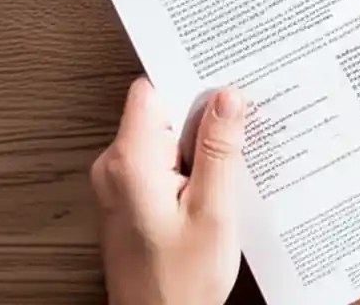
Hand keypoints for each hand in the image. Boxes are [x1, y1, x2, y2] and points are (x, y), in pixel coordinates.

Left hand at [91, 78, 245, 304]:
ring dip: (201, 144)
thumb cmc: (179, 281)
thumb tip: (227, 97)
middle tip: (244, 124)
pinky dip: (192, 165)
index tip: (225, 79)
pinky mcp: (130, 198)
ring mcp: (120, 183)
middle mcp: (115, 167)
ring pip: (165, 137)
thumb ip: (219, 149)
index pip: (151, 90)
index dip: (189, 79)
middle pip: (161, 111)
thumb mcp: (213, 211)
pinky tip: (218, 184)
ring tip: (235, 162)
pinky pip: (163, 161)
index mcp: (131, 161)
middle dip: (204, 115)